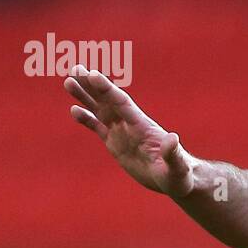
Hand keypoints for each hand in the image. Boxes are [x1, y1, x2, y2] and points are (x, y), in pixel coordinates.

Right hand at [63, 65, 194, 197]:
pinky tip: (74, 110)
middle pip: (108, 100)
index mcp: (142, 126)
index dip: (107, 89)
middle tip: (75, 68)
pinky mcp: (115, 143)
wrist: (175, 180)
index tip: (93, 74)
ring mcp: (122, 132)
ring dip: (85, 96)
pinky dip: (86, 119)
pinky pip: (98, 127)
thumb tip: (172, 138)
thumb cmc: (178, 174)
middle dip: (92, 85)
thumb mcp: (176, 166)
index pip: (122, 103)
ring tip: (69, 81)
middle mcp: (130, 124)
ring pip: (100, 110)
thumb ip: (172, 153)